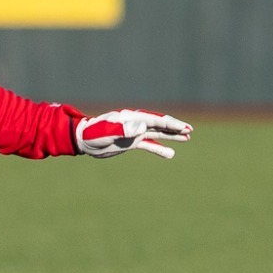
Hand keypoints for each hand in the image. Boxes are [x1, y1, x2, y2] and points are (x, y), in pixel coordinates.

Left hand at [75, 109, 192, 158]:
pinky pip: (149, 145)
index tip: (184, 127)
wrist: (82, 140)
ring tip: (187, 138)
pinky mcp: (130, 142)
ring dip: (171, 135)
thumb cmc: (92, 133)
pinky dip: (159, 148)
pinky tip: (170, 154)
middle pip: (160, 124)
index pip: (156, 120)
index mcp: (132, 118)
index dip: (171, 123)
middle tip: (190, 130)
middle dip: (175, 127)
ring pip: (157, 133)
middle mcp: (135, 123)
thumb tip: (142, 127)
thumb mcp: (106, 131)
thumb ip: (123, 129)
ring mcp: (134, 133)